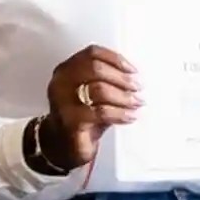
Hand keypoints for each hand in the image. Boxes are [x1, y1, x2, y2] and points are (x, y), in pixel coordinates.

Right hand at [40, 44, 143, 169]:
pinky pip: (101, 112)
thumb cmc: (83, 115)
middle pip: (96, 69)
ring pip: (99, 89)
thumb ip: (107, 79)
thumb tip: (135, 75)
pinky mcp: (70, 122)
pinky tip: (130, 116)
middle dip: (122, 77)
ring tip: (137, 102)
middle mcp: (60, 82)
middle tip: (138, 87)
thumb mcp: (93, 92)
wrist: (64, 146)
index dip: (116, 59)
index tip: (133, 69)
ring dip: (124, 96)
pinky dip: (120, 113)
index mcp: (66, 70)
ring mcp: (62, 102)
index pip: (92, 53)